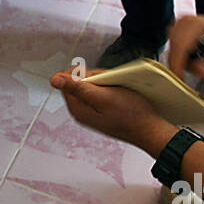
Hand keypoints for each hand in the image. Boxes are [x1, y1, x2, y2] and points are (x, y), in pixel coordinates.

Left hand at [49, 69, 176, 156]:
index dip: (84, 73)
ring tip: (119, 90)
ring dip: (106, 82)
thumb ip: (78, 88)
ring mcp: (93, 111)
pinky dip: (111, 89)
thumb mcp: (103, 97)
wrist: (149, 130)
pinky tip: (121, 95)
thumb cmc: (131, 115)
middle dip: (97, 77)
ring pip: (93, 86)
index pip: (68, 79)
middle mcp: (82, 111)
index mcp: (77, 108)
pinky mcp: (103, 111)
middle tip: (112, 84)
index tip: (99, 78)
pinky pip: (102, 93)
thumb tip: (54, 79)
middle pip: (80, 81)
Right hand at [166, 14, 203, 86]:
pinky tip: (194, 56)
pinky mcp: (177, 30)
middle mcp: (185, 21)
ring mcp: (179, 24)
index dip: (178, 66)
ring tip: (200, 62)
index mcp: (196, 24)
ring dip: (182, 62)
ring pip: (171, 51)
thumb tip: (201, 75)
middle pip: (173, 50)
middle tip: (199, 73)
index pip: (180, 47)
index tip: (180, 80)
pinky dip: (181, 58)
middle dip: (183, 66)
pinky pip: (173, 49)